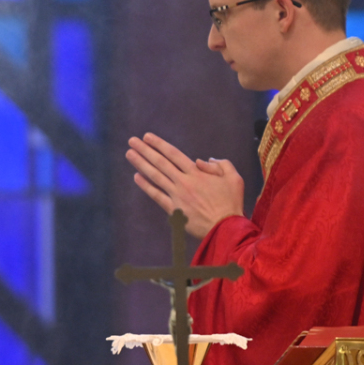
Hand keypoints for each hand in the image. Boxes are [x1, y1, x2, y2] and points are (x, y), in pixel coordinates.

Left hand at [125, 134, 244, 237]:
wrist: (226, 228)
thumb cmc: (231, 203)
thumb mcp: (234, 178)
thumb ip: (221, 164)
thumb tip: (203, 160)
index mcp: (197, 173)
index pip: (173, 154)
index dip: (159, 144)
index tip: (147, 137)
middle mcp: (184, 182)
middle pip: (160, 162)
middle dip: (145, 150)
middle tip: (132, 141)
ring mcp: (177, 196)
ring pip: (155, 176)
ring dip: (141, 164)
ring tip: (129, 154)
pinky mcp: (174, 210)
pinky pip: (157, 196)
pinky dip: (146, 186)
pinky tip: (137, 177)